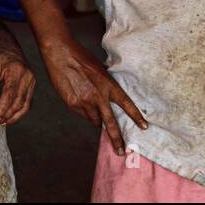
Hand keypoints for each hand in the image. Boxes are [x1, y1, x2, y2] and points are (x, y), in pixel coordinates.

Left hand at [0, 46, 35, 125]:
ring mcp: (32, 81)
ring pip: (25, 105)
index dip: (1, 110)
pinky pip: (28, 103)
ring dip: (13, 116)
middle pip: (18, 102)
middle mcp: (27, 77)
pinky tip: (9, 117)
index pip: (9, 95)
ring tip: (1, 122)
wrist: (9, 47)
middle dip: (6, 115)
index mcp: (16, 71)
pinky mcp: (32, 85)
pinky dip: (19, 112)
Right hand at [41, 38, 146, 154]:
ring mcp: (84, 102)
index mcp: (108, 85)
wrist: (61, 54)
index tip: (143, 127)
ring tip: (90, 104)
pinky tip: (78, 98)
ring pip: (93, 120)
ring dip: (95, 118)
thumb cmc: (81, 57)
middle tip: (121, 151)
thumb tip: (108, 96)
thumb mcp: (100, 69)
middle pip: (110, 124)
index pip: (126, 104)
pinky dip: (82, 111)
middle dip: (117, 139)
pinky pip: (81, 114)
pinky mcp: (72, 104)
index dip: (136, 117)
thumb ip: (105, 85)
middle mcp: (98, 96)